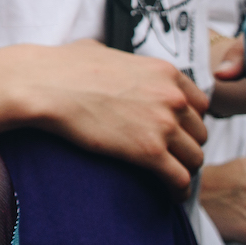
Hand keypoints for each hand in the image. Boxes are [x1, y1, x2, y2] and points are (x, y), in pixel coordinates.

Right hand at [0, 39, 209, 197]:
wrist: (45, 85)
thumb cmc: (63, 66)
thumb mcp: (101, 50)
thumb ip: (119, 59)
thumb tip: (107, 57)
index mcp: (164, 71)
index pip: (198, 103)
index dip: (187, 119)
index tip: (176, 131)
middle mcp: (171, 97)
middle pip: (200, 131)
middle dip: (186, 144)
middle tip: (170, 155)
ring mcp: (163, 124)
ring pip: (195, 157)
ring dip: (184, 168)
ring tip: (170, 176)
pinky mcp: (149, 151)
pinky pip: (180, 179)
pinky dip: (179, 190)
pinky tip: (171, 194)